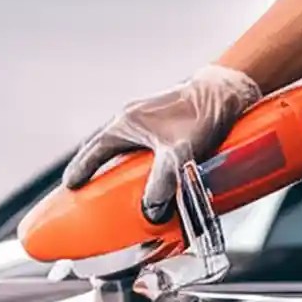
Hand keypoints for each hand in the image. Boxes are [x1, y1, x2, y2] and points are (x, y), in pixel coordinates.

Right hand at [62, 64, 261, 223]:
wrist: (230, 92)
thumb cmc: (203, 112)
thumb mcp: (180, 151)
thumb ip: (163, 180)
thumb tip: (151, 209)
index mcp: (126, 123)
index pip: (94, 151)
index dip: (81, 170)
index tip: (71, 187)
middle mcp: (134, 120)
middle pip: (106, 151)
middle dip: (99, 173)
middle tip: (94, 193)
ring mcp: (149, 122)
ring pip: (125, 151)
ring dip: (121, 171)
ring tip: (122, 193)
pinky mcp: (166, 127)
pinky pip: (143, 150)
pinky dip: (141, 167)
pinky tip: (151, 181)